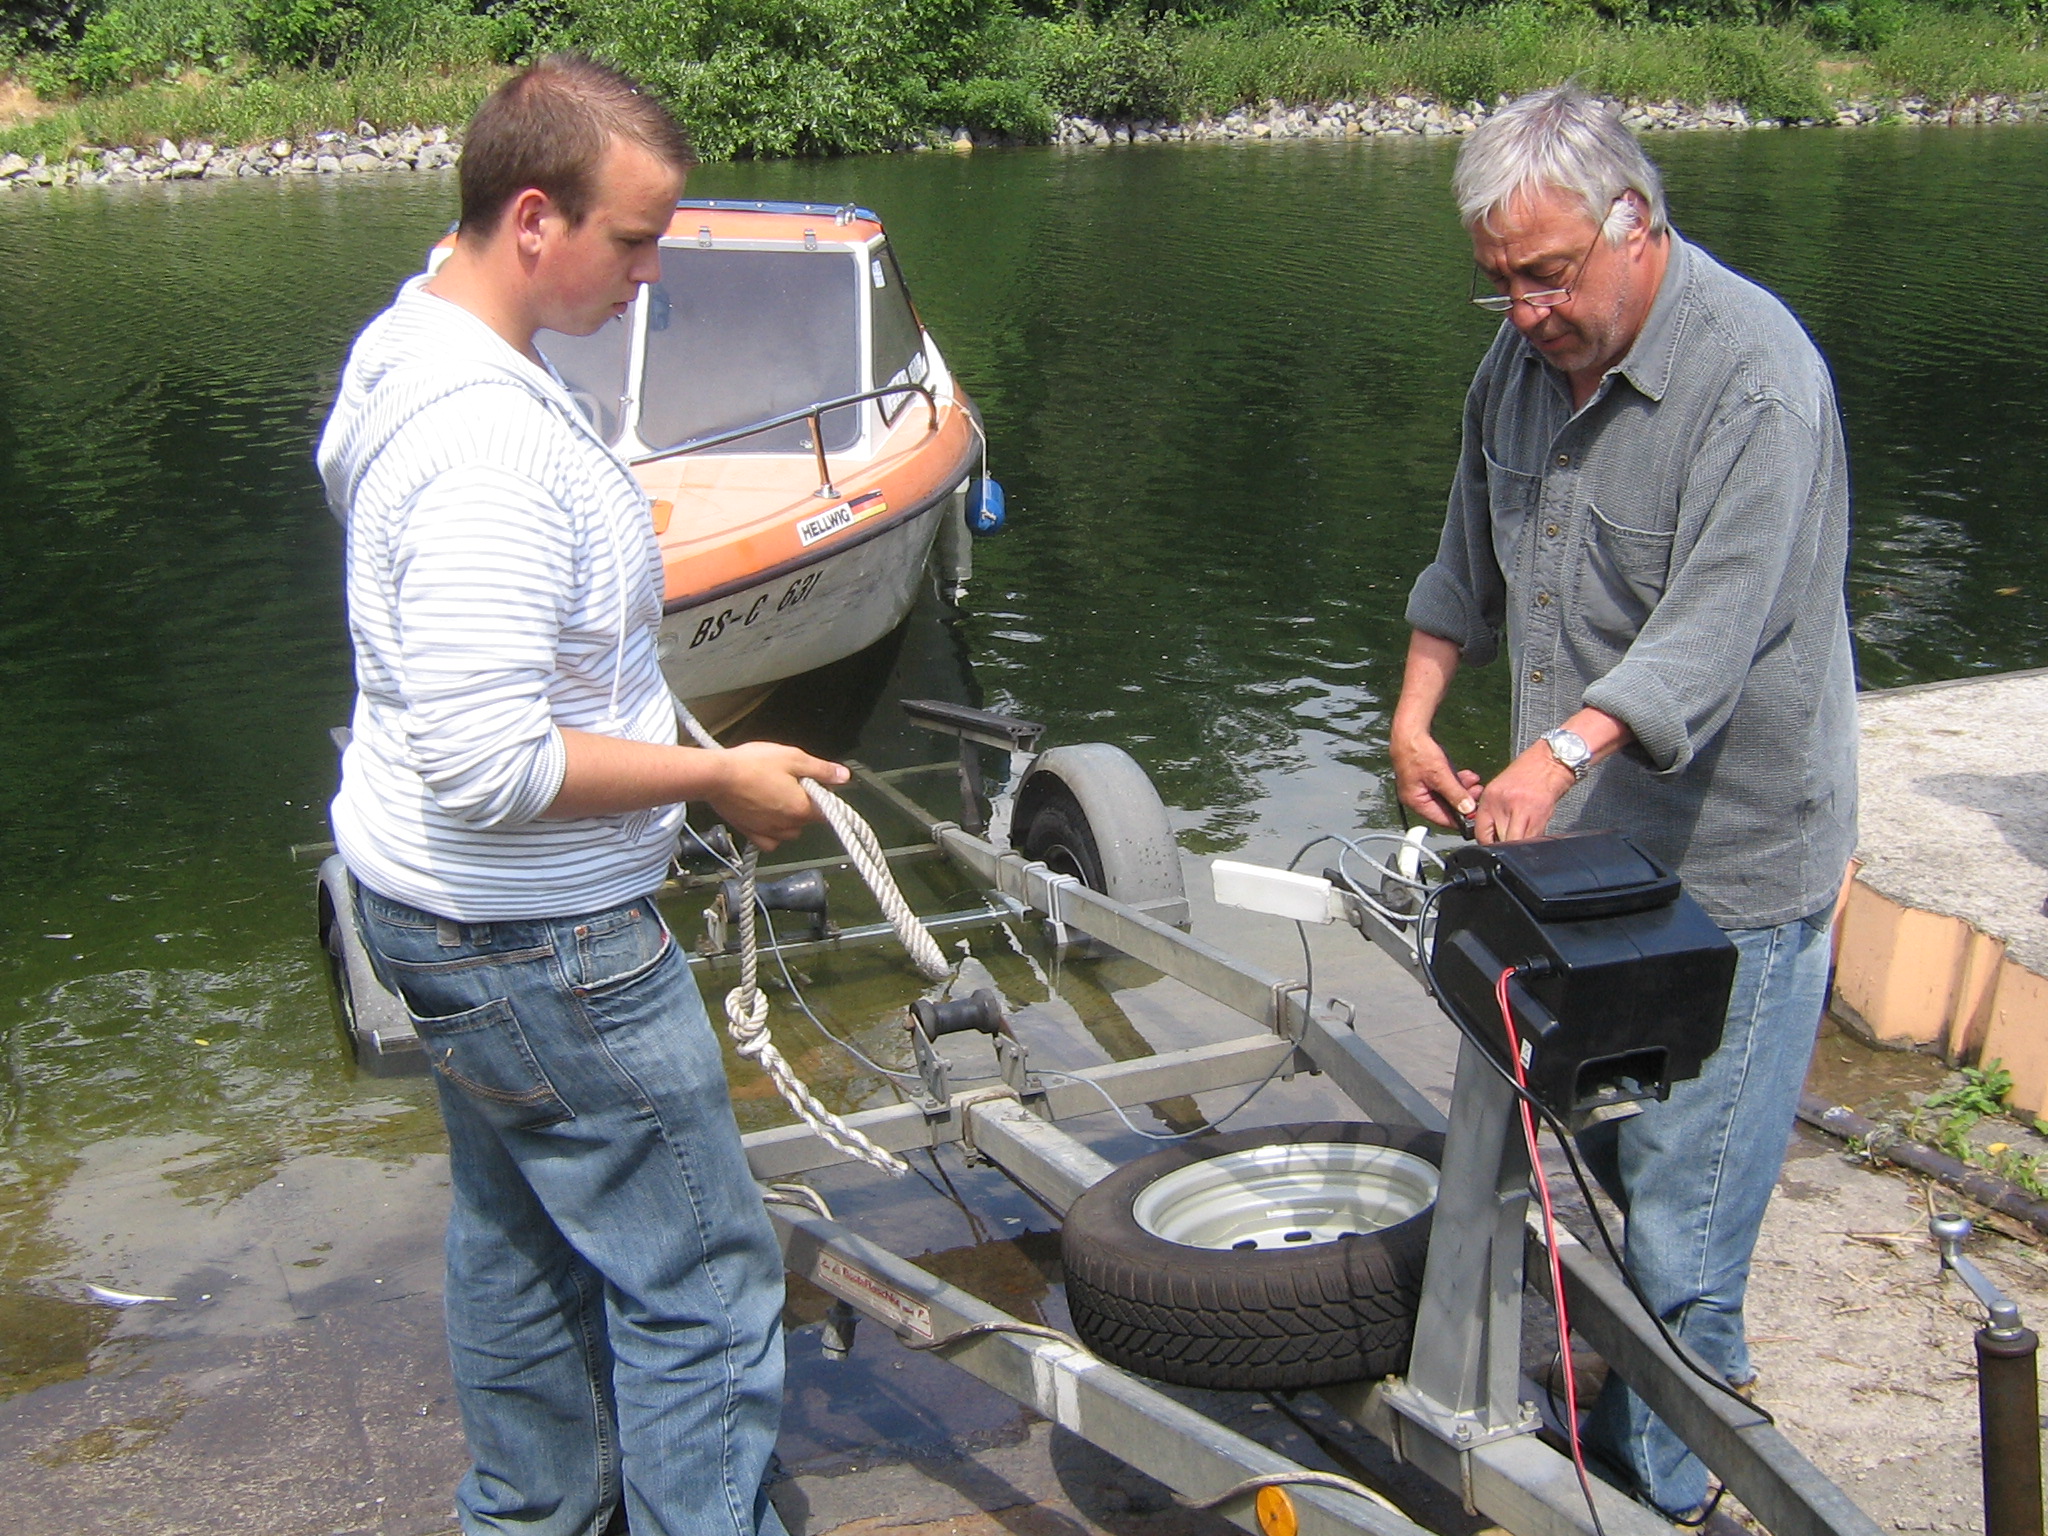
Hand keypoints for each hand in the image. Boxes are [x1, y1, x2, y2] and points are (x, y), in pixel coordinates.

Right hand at [706, 742, 849, 851]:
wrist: (716, 776)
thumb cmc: (753, 764)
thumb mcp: (793, 758)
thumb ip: (821, 769)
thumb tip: (844, 776)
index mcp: (801, 808)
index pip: (826, 811)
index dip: (824, 796)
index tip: (817, 785)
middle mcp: (787, 825)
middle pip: (806, 820)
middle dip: (803, 804)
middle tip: (789, 782)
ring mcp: (768, 832)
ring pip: (789, 831)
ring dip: (788, 818)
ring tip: (774, 795)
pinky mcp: (750, 834)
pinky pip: (769, 841)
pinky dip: (771, 832)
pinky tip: (765, 816)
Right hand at [1391, 725, 1482, 830]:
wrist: (1410, 732)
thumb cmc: (1417, 752)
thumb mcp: (1440, 775)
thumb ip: (1455, 794)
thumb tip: (1467, 809)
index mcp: (1416, 801)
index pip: (1442, 819)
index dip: (1460, 817)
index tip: (1475, 813)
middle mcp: (1418, 797)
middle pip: (1446, 807)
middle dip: (1463, 799)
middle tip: (1477, 793)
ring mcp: (1422, 788)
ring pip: (1448, 795)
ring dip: (1462, 789)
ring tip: (1475, 782)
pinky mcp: (1427, 778)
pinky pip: (1445, 785)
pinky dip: (1456, 782)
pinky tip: (1467, 776)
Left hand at [1471, 742, 1574, 843]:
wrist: (1549, 764)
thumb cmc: (1523, 775)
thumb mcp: (1496, 790)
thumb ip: (1489, 813)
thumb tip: (1487, 835)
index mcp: (1492, 799)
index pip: (1482, 833)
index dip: (1485, 842)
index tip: (1489, 842)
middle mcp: (1507, 807)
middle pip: (1500, 842)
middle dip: (1501, 846)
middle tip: (1502, 842)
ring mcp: (1526, 813)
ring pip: (1517, 844)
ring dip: (1515, 846)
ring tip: (1516, 836)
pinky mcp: (1542, 819)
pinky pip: (1532, 840)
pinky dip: (1529, 841)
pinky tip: (1528, 831)